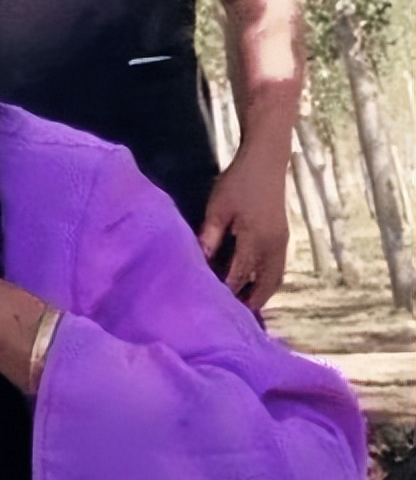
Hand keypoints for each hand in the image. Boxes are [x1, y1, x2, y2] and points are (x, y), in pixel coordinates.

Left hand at [197, 151, 288, 309]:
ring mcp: (282, 243)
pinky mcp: (283, 238)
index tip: (213, 308)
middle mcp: (274, 247)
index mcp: (256, 241)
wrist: (266, 161)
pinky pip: (277, 269)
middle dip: (250, 302)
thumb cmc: (238, 182)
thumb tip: (198, 262)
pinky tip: (252, 284)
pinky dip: (266, 281)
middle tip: (233, 318)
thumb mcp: (218, 207)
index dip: (226, 292)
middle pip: (264, 286)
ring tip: (243, 306)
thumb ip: (209, 236)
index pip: (239, 276)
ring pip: (274, 279)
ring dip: (261, 294)